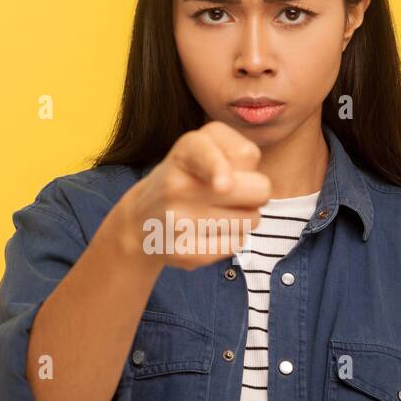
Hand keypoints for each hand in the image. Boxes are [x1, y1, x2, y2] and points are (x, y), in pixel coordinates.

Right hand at [113, 120, 270, 269]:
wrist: (140, 221)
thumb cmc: (188, 176)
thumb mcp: (205, 147)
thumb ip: (239, 153)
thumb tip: (259, 190)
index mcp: (187, 150)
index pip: (210, 157)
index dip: (220, 170)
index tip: (222, 186)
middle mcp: (179, 185)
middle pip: (259, 190)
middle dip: (256, 191)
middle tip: (234, 192)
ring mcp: (181, 222)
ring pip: (253, 218)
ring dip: (244, 216)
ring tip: (218, 211)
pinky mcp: (188, 252)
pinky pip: (238, 243)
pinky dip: (231, 238)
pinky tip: (210, 232)